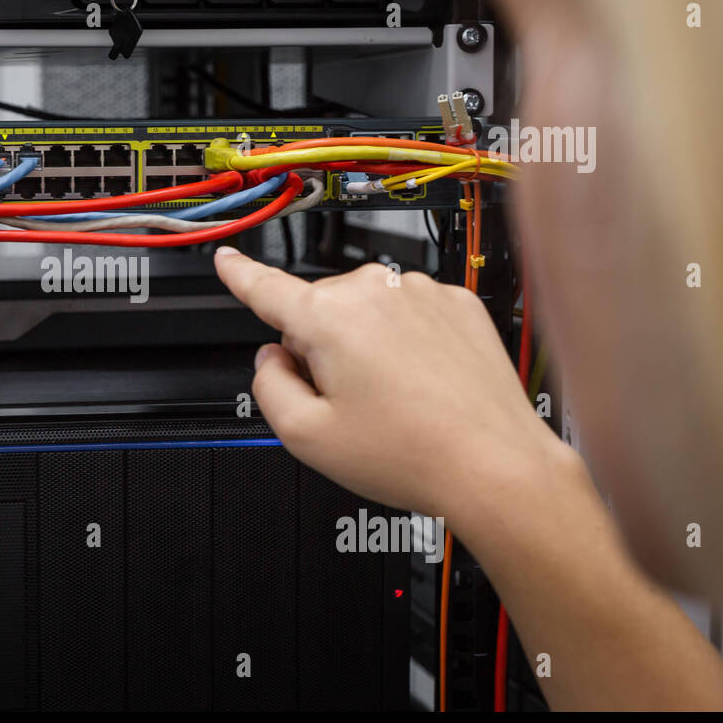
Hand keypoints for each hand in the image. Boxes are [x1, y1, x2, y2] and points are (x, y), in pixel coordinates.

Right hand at [214, 247, 568, 521]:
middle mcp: (376, 291)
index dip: (239, 273)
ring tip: (395, 402)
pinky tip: (423, 386)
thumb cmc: (410, 453)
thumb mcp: (307, 437)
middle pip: (320, 313)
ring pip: (367, 312)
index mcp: (329, 318)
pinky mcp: (459, 304)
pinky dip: (408, 344)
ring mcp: (421, 293)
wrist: (495, 464)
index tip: (227, 258)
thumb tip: (273, 358)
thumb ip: (268, 387)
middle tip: (350, 405)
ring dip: (367, 347)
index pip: (266, 288)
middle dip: (322, 351)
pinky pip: (411, 315)